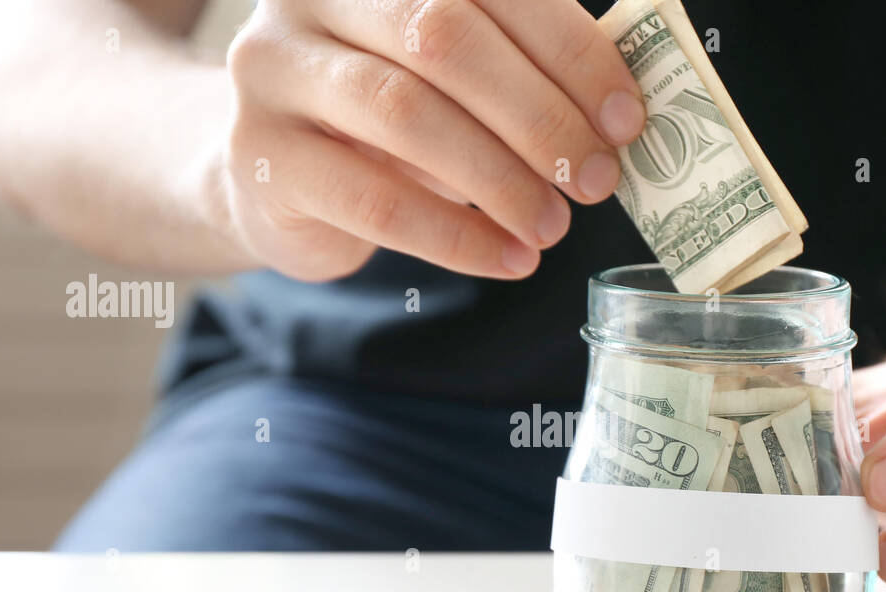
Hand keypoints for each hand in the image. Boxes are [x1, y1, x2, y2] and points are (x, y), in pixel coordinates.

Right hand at [220, 0, 645, 280]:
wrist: (273, 174)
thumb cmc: (386, 122)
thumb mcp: (451, 80)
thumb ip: (518, 71)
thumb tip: (619, 115)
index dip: (570, 51)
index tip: (625, 120)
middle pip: (443, 38)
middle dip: (538, 116)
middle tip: (594, 179)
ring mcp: (274, 70)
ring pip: (404, 114)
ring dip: (499, 179)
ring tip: (553, 225)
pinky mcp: (259, 156)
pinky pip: (372, 201)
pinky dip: (455, 237)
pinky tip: (508, 260)